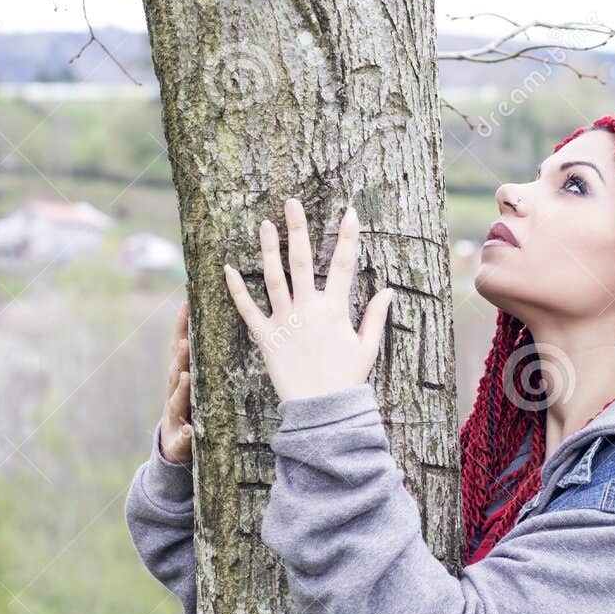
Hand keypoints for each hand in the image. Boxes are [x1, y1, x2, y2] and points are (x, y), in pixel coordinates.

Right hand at [158, 300, 192, 463]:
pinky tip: (188, 431)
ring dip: (180, 388)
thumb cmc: (190, 410)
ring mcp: (174, 415)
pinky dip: (184, 433)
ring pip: (175, 399)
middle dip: (180, 357)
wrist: (173, 447)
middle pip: (175, 370)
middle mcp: (174, 393)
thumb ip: (203, 360)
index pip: (181, 348)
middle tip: (186, 342)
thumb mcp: (197, 385)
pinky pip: (182, 436)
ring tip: (184, 377)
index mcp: (181, 377)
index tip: (186, 305)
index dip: (182, 327)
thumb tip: (213, 326)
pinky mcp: (178, 439)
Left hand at [223, 196, 395, 401]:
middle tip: (290, 203)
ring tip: (263, 224)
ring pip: (273, 278)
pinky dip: (236, 290)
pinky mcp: (266, 337)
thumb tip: (387, 292)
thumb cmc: (346, 380)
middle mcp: (308, 310)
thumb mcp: (366, 348)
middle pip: (301, 261)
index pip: (343, 265)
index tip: (349, 212)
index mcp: (335, 310)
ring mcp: (285, 322)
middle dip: (297, 229)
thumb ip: (375, 317)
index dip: (347, 237)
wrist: (321, 411)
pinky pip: (248, 310)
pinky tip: (227, 269)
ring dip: (267, 249)